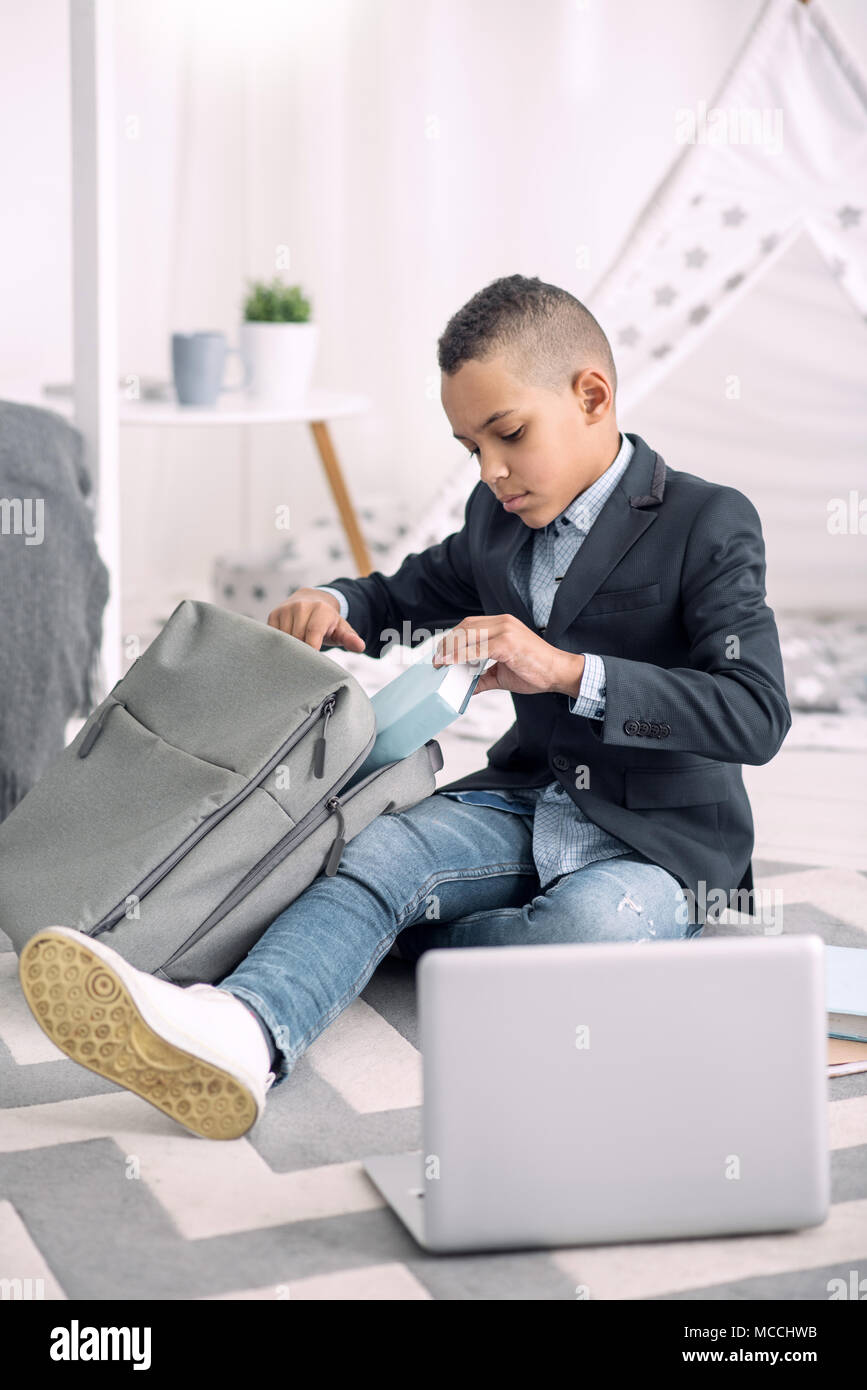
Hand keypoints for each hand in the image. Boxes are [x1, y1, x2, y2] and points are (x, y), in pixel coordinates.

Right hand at [267, 588, 365, 653]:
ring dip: (290, 650)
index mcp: (321, 610)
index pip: (313, 634)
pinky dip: (279, 645)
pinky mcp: (273, 614)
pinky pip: (273, 635)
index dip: (312, 650)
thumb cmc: (327, 621)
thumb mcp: (341, 629)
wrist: (309, 600)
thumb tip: (360, 646)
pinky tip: (287, 647)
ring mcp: (286, 609)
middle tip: (306, 662)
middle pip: (297, 639)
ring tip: (297, 654)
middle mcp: (302, 607)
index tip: (313, 663)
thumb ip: (350, 638)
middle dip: (301, 652)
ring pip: (284, 639)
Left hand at [432, 614, 584, 697]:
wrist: (559, 672)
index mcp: (503, 624)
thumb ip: (483, 677)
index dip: (452, 638)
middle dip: (447, 643)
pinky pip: (477, 649)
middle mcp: (503, 622)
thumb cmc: (536, 670)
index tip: (441, 653)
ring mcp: (506, 631)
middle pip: (465, 627)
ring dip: (450, 650)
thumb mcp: (503, 673)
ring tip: (440, 663)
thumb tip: (466, 686)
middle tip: (436, 660)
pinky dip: (460, 656)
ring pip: (468, 635)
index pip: (470, 625)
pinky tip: (450, 664)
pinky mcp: (507, 644)